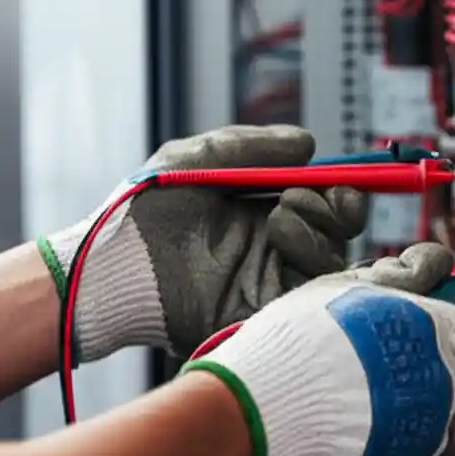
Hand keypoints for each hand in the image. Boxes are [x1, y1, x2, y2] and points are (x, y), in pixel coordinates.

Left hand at [42, 125, 367, 362]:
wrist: (115, 262)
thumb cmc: (144, 209)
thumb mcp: (198, 159)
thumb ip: (252, 147)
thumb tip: (309, 144)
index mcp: (260, 210)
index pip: (320, 201)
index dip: (339, 189)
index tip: (338, 177)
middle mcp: (271, 247)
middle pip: (337, 231)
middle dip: (338, 206)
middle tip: (303, 194)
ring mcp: (269, 280)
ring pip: (331, 257)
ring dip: (317, 225)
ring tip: (278, 216)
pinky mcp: (262, 311)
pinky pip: (311, 291)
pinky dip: (307, 254)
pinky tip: (278, 236)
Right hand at [181, 243, 454, 455]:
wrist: (262, 414)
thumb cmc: (297, 343)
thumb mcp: (345, 285)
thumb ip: (398, 277)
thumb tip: (429, 266)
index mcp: (438, 335)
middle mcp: (443, 387)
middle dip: (437, 367)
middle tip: (387, 357)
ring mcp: (424, 435)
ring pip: (430, 414)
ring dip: (404, 401)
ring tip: (349, 390)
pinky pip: (402, 447)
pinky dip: (381, 435)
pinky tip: (342, 421)